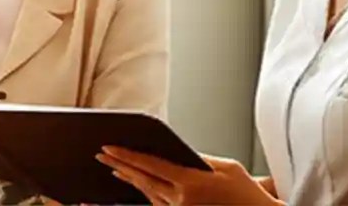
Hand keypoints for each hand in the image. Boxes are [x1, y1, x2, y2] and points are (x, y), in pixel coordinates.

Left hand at [96, 147, 280, 205]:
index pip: (152, 166)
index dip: (128, 156)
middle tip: (101, 154)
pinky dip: (142, 194)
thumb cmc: (246, 193)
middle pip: (144, 180)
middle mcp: (182, 201)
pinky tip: (133, 186)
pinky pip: (157, 205)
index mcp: (192, 184)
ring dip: (129, 180)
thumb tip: (175, 151)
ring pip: (148, 194)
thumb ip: (198, 158)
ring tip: (112, 166)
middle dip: (121, 166)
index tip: (109, 147)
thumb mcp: (226, 167)